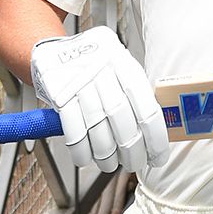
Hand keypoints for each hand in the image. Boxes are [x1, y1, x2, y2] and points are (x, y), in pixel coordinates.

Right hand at [29, 26, 168, 174]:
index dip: (155, 138)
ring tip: (110, 164)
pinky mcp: (59, 94)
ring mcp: (80, 83)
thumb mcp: (118, 63)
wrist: (54, 49)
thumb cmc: (92, 60)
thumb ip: (134, 91)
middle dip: (131, 150)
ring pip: (98, 129)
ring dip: (106, 155)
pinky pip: (73, 131)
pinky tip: (87, 157)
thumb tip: (154, 128)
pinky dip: (82, 151)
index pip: (147, 108)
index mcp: (124, 64)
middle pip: (123, 121)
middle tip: (134, 163)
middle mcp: (104, 71)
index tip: (157, 156)